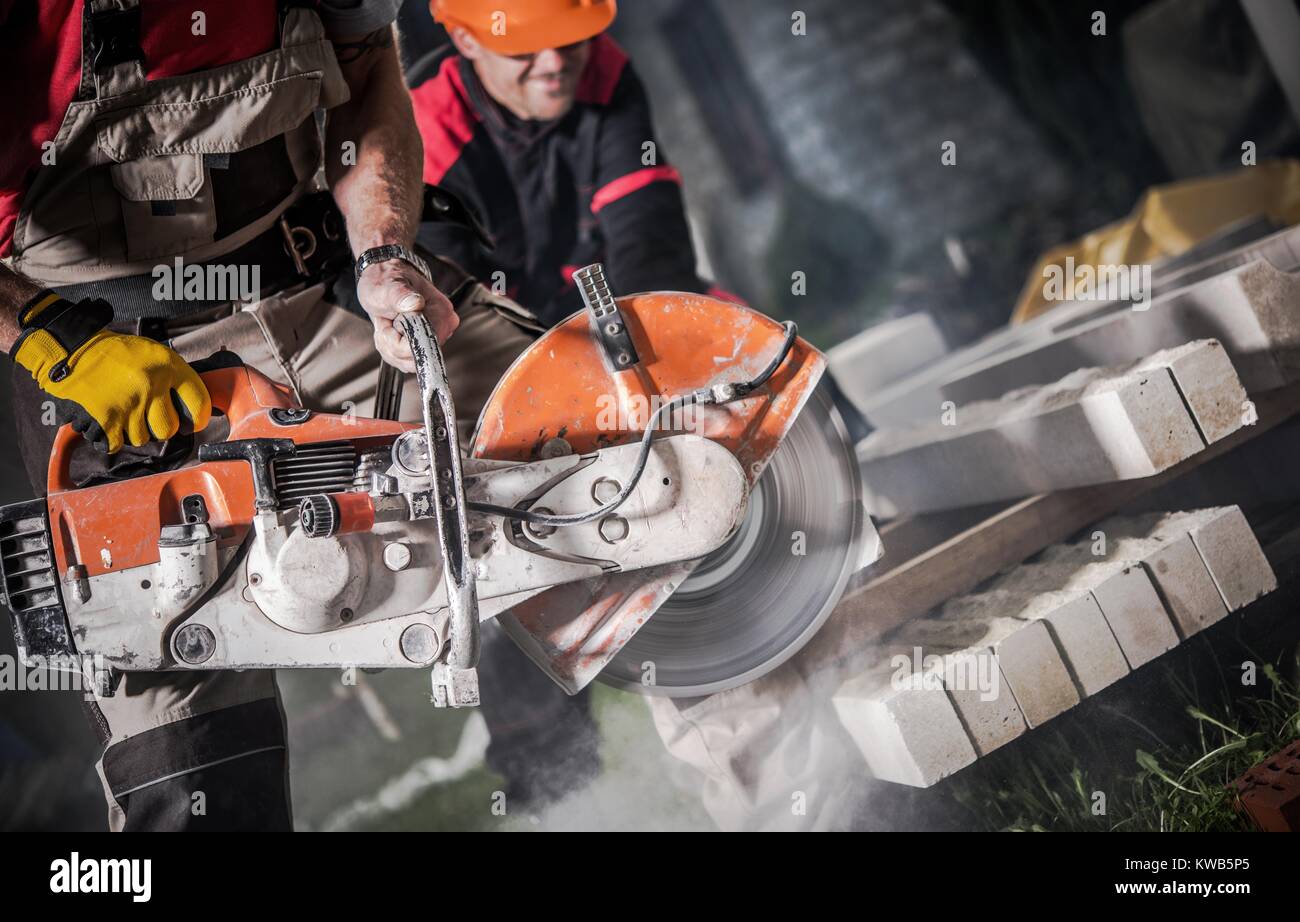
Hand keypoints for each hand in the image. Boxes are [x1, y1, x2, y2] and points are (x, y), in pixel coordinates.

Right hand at [18, 327, 210, 453]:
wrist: (73, 349)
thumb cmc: (115, 353)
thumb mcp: (153, 353)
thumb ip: (172, 376)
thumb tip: (190, 406)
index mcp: (168, 367)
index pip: (199, 401)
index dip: (199, 418)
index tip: (194, 423)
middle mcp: (152, 386)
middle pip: (169, 428)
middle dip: (161, 428)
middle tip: (150, 419)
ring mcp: (129, 405)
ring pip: (143, 438)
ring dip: (134, 431)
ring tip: (124, 414)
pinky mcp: (106, 419)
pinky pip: (118, 444)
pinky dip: (113, 438)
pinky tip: (109, 422)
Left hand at [356, 258, 458, 372]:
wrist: (384, 279)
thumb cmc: (386, 280)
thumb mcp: (387, 286)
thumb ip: (400, 295)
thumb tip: (414, 302)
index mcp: (441, 312)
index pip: (421, 347)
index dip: (398, 341)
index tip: (391, 321)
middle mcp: (444, 326)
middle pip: (415, 359)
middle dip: (392, 345)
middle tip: (387, 321)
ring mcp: (437, 337)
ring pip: (409, 363)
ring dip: (390, 347)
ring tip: (388, 324)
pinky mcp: (427, 343)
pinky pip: (407, 361)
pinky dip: (392, 350)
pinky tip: (391, 331)